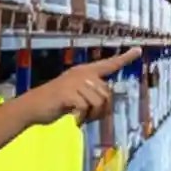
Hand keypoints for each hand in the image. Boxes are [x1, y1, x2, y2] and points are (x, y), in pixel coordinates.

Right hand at [18, 48, 141, 124]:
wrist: (32, 106)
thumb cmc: (56, 103)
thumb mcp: (77, 96)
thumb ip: (92, 95)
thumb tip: (108, 105)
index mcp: (86, 72)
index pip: (109, 64)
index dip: (125, 58)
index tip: (138, 50)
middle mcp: (82, 74)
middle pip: (107, 94)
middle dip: (101, 111)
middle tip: (87, 117)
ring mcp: (75, 82)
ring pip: (100, 102)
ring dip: (92, 116)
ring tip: (80, 118)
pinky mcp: (68, 92)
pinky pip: (86, 108)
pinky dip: (82, 119)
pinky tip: (75, 121)